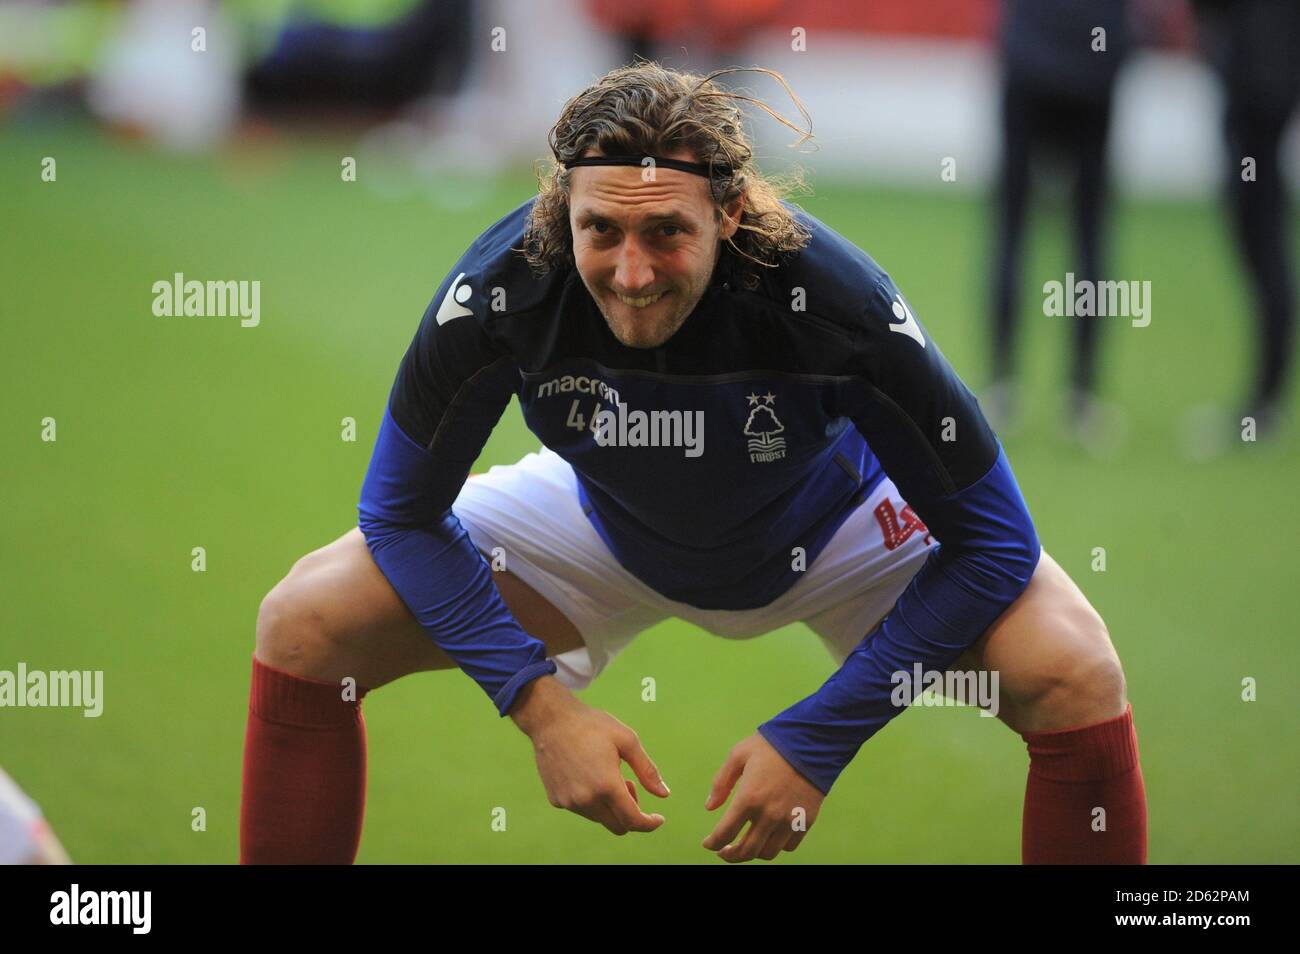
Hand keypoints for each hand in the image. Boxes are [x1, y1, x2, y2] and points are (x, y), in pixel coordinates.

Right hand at [510, 676, 669, 834]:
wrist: (550, 720)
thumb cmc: (592, 725)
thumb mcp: (627, 740)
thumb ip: (647, 770)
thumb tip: (664, 794)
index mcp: (607, 785)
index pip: (633, 820)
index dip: (649, 824)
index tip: (658, 819)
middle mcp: (586, 799)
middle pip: (618, 826)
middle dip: (630, 812)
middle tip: (629, 783)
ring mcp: (569, 802)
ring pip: (600, 818)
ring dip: (610, 805)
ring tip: (607, 774)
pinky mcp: (557, 800)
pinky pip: (582, 810)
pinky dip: (592, 801)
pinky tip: (588, 775)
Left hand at [702, 732, 823, 861]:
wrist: (810, 742)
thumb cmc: (771, 746)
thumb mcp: (738, 755)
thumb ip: (721, 782)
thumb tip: (710, 807)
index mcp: (748, 798)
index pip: (725, 833)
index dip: (713, 843)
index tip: (708, 844)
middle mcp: (768, 814)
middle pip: (746, 851)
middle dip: (731, 856)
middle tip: (724, 852)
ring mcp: (789, 820)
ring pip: (768, 852)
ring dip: (753, 853)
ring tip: (747, 846)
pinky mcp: (805, 821)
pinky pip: (788, 846)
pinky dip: (776, 846)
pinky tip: (769, 837)